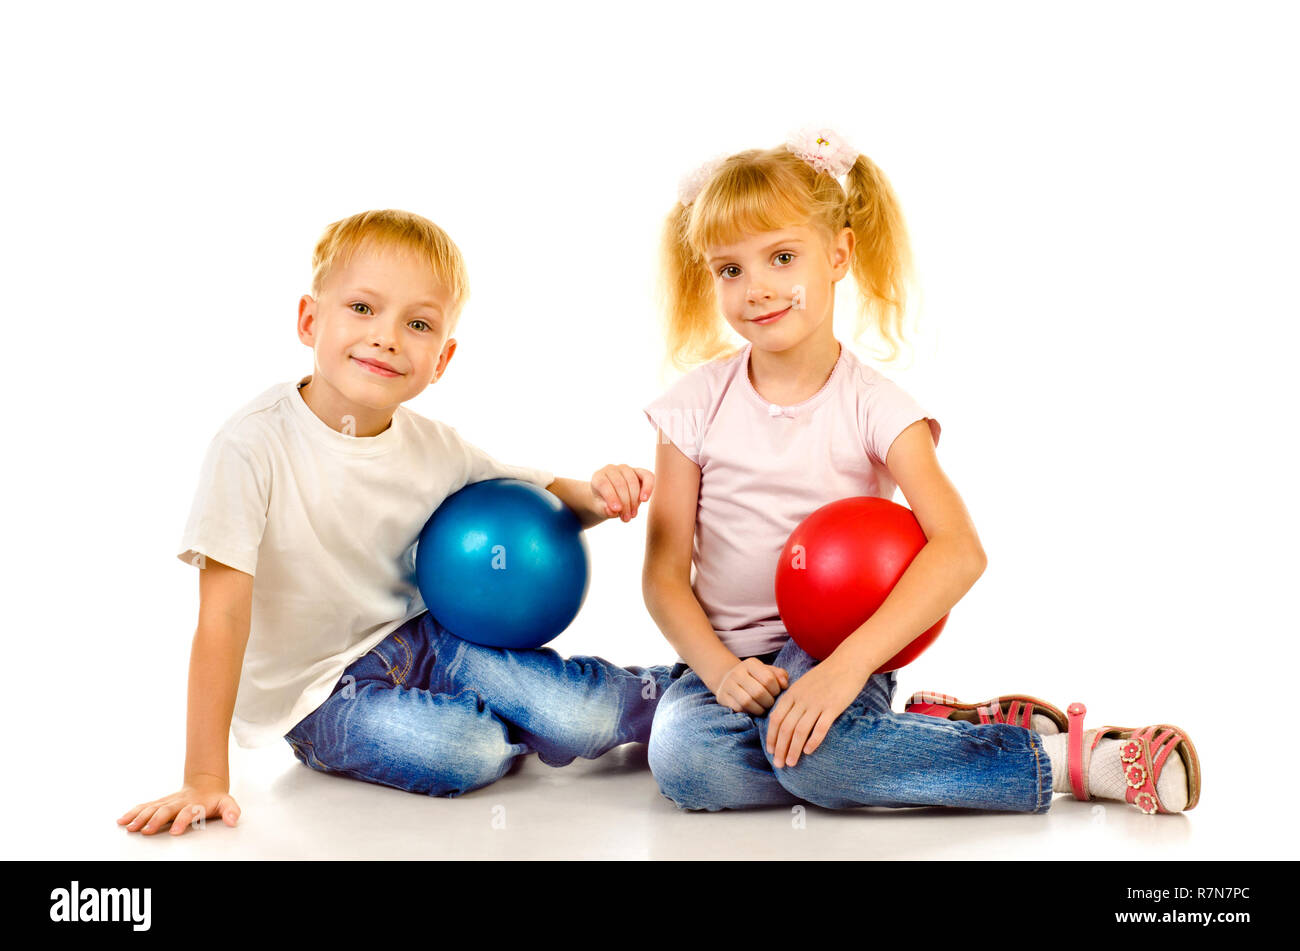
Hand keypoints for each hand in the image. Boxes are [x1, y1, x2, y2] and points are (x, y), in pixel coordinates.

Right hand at [117, 775, 240, 835]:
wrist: (205, 784)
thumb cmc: (215, 799)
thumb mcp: (227, 803)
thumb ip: (231, 811)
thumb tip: (234, 820)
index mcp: (195, 804)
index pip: (189, 812)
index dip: (182, 821)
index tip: (175, 831)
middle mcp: (179, 802)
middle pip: (166, 810)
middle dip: (156, 820)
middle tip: (146, 831)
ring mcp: (168, 802)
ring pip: (152, 808)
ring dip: (140, 817)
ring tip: (129, 827)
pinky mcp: (160, 803)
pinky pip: (145, 807)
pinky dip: (133, 813)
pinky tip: (122, 821)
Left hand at [591, 463, 654, 521]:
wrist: (610, 499)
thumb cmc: (603, 504)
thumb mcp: (600, 509)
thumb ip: (604, 510)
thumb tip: (612, 510)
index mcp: (598, 477)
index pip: (604, 484)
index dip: (611, 497)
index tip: (616, 510)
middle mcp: (611, 469)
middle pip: (620, 484)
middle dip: (625, 503)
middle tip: (626, 518)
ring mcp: (625, 469)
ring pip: (633, 481)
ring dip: (634, 500)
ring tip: (632, 514)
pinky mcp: (639, 472)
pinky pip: (647, 476)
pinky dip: (648, 487)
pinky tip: (645, 499)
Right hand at [713, 657, 789, 715]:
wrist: (728, 679)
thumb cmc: (754, 677)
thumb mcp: (767, 671)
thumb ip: (780, 675)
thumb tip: (785, 685)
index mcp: (751, 663)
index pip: (768, 678)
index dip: (776, 689)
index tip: (776, 692)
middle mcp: (737, 672)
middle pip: (758, 692)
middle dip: (769, 701)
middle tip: (771, 703)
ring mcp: (728, 685)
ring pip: (747, 702)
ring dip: (760, 709)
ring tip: (763, 707)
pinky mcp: (723, 697)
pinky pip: (739, 708)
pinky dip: (749, 712)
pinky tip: (753, 709)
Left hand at [765, 654, 867, 767]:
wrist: (847, 662)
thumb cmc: (825, 675)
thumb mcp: (803, 684)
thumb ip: (794, 699)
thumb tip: (786, 718)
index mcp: (792, 693)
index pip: (775, 718)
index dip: (771, 736)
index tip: (770, 750)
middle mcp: (801, 699)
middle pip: (785, 727)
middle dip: (779, 748)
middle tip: (778, 764)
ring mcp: (816, 703)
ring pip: (799, 731)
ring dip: (793, 750)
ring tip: (791, 763)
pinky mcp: (833, 707)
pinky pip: (820, 728)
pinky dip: (812, 741)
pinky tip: (808, 752)